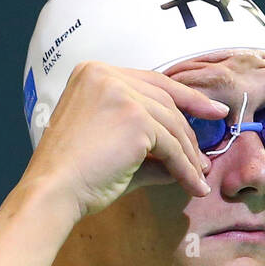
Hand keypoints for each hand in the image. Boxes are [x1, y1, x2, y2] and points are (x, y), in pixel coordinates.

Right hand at [21, 61, 229, 218]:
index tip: (211, 110)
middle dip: (192, 128)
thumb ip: (149, 147)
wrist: (53, 192)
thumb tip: (186, 159)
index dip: (185, 98)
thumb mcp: (113, 149)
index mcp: (93, 73)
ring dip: (189, 155)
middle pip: (165, 99)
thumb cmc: (74, 176)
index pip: (151, 81)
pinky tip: (192, 185)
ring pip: (171, 124)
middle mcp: (106, 75)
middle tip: (208, 153)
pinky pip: (171, 146)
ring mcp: (120, 94)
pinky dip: (185, 168)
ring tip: (199, 177)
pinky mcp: (134, 119)